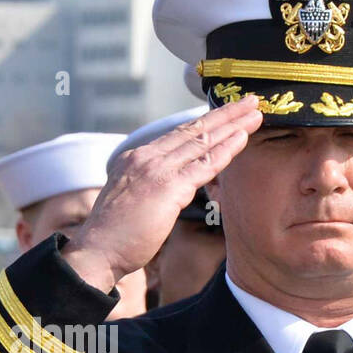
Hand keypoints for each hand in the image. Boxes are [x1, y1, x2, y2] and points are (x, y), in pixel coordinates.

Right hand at [61, 96, 261, 292]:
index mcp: (135, 158)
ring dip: (232, 124)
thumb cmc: (114, 236)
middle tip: (249, 101)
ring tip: (254, 112)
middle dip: (224, 114)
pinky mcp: (167, 188)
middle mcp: (146, 157)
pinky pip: (204, 164)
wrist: (97, 251)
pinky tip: (243, 137)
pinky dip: (226, 149)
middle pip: (192, 130)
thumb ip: (149, 187)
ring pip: (202, 141)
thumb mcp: (129, 200)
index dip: (204, 124)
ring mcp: (157, 170)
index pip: (176, 136)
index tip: (225, 114)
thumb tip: (168, 191)